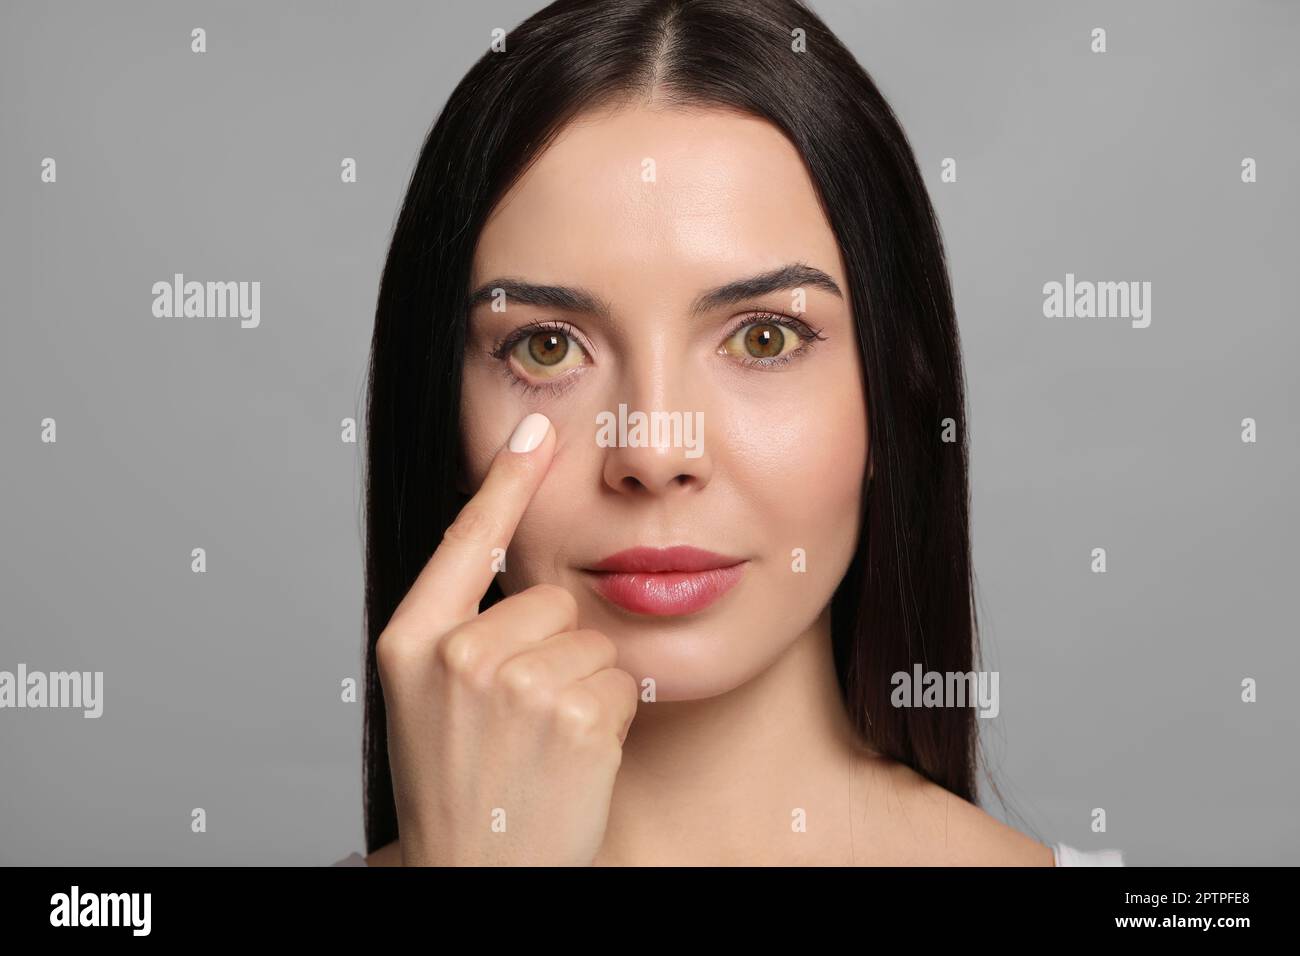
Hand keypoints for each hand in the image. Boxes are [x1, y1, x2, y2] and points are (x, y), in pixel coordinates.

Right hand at [376, 412, 638, 864]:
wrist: (475, 874)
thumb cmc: (457, 785)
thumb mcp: (426, 700)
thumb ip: (460, 628)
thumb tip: (526, 566)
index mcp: (411, 642)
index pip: (466, 539)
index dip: (505, 478)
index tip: (535, 425)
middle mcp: (458, 655)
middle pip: (550, 598)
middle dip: (552, 649)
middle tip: (519, 720)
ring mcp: (516, 685)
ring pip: (591, 641)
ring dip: (583, 688)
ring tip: (541, 745)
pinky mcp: (576, 716)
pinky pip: (622, 683)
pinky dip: (611, 720)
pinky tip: (571, 760)